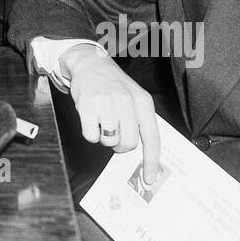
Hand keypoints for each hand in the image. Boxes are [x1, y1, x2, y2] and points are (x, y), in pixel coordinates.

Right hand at [57, 44, 159, 182]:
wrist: (90, 62)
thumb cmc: (113, 84)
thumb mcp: (134, 96)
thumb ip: (140, 121)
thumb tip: (143, 153)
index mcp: (143, 101)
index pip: (152, 137)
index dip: (151, 161)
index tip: (149, 178)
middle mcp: (126, 102)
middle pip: (128, 144)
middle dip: (120, 145)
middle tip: (115, 134)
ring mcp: (107, 104)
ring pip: (109, 141)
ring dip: (104, 137)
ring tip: (102, 120)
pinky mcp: (87, 106)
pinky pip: (91, 136)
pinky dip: (90, 132)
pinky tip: (91, 118)